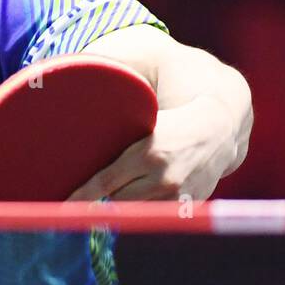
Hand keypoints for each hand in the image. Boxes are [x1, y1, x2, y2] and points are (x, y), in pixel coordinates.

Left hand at [66, 95, 239, 201]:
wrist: (220, 128)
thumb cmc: (170, 114)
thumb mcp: (143, 108)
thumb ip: (112, 100)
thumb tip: (80, 70)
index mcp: (149, 153)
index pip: (104, 182)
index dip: (81, 194)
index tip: (64, 201)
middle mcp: (164, 179)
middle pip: (116, 199)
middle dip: (107, 190)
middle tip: (100, 178)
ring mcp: (177, 197)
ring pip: (134, 209)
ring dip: (126, 199)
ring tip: (131, 179)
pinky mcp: (187, 207)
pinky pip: (153, 214)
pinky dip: (146, 205)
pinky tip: (149, 188)